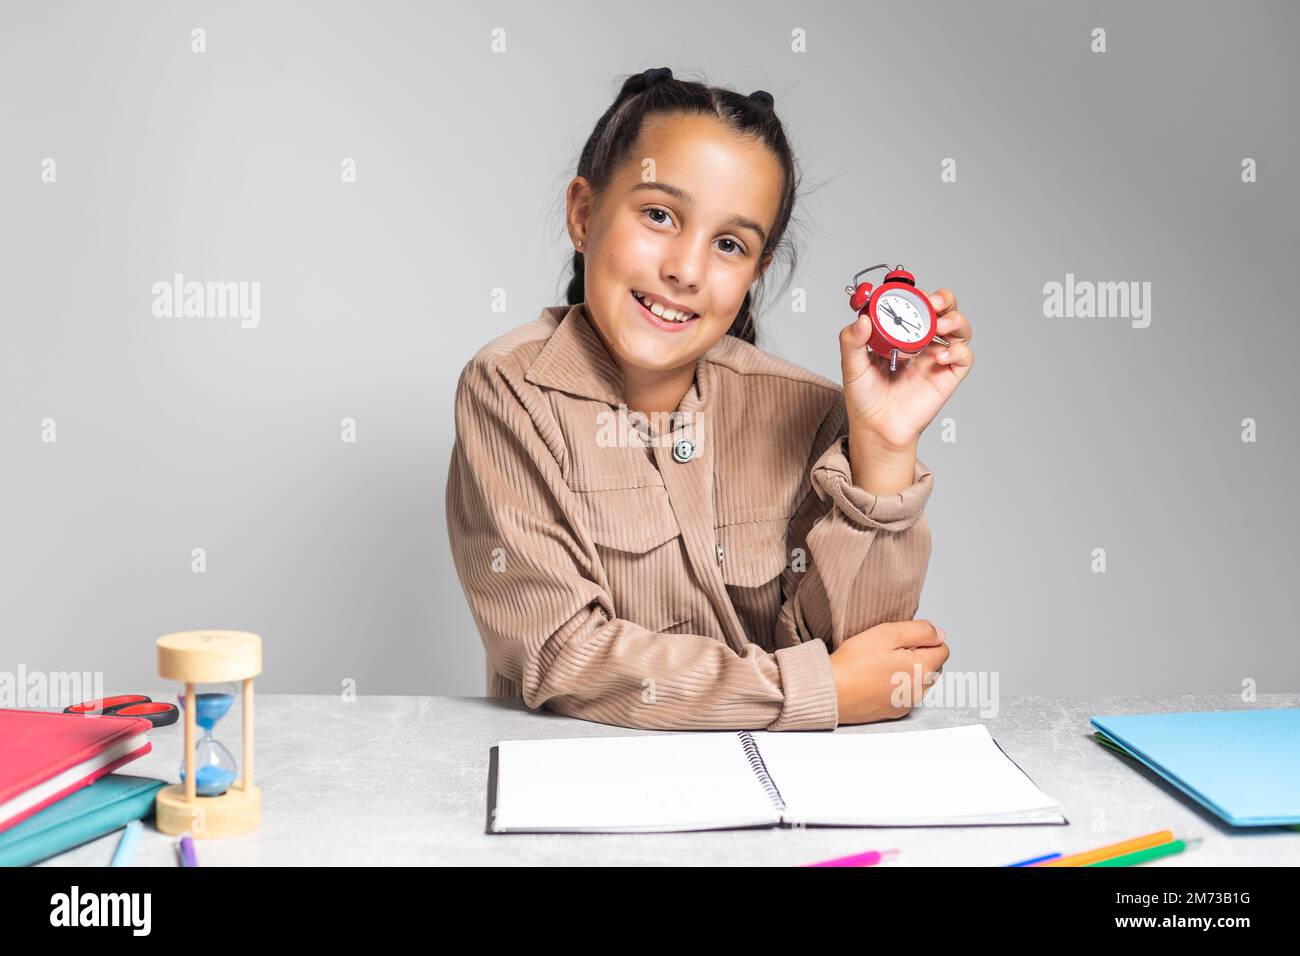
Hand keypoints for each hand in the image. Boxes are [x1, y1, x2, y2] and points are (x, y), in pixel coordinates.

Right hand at [828, 619, 948, 723]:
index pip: (942, 648)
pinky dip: (898, 685)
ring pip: (920, 680)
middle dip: (918, 655)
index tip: (901, 639)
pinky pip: (906, 693)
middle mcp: (921, 690)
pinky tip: (877, 679)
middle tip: (889, 650)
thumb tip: (939, 634)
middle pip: (933, 665)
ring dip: (909, 670)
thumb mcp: (887, 633)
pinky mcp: (894, 712)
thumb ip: (919, 630)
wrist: (830, 692)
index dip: (923, 638)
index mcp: (923, 669)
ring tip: (881, 665)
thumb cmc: (854, 663)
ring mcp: (908, 703)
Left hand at [839, 288, 974, 450]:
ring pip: (960, 328)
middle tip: (932, 302)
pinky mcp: (948, 376)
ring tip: (940, 326)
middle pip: (943, 309)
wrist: (876, 429)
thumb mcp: (851, 366)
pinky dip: (957, 350)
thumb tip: (862, 319)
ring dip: (955, 320)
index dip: (917, 294)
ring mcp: (936, 358)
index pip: (915, 304)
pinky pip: (964, 356)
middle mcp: (922, 342)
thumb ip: (851, 342)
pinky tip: (938, 355)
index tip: (910, 292)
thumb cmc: (864, 398)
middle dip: (943, 299)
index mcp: (900, 334)